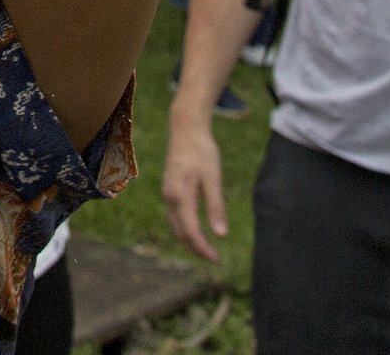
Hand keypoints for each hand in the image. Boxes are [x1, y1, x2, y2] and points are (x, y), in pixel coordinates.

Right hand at [161, 119, 228, 263]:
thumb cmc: (202, 151)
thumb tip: (221, 235)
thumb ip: (215, 206)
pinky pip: (175, 217)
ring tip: (208, 250)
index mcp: (180, 196)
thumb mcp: (213, 177)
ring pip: (176, 226)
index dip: (204, 249)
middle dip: (197, 249)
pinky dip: (185, 229)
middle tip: (216, 259)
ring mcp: (167, 194)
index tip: (218, 259)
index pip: (191, 232)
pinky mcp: (170, 190)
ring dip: (190, 241)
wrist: (185, 129)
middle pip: (181, 233)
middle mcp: (169, 198)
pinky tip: (197, 231)